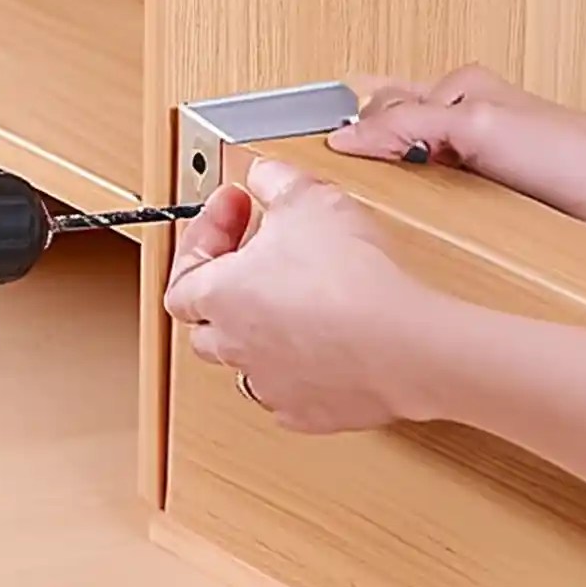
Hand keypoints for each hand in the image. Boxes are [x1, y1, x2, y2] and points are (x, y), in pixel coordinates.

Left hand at [163, 158, 450, 433]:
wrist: (403, 346)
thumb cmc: (350, 281)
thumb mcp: (307, 198)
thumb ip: (274, 180)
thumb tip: (264, 175)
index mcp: (218, 297)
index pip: (181, 275)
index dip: (205, 235)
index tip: (235, 208)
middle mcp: (235, 347)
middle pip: (206, 321)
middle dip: (227, 284)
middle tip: (257, 253)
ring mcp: (271, 384)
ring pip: (248, 358)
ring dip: (262, 326)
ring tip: (293, 294)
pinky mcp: (310, 412)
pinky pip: (292, 388)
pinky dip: (302, 364)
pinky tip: (327, 337)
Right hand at [328, 64, 585, 240]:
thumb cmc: (571, 152)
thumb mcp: (476, 125)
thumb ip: (406, 123)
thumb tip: (345, 136)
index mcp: (454, 90)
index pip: (378, 102)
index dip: (347, 125)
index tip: (315, 155)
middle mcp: (459, 124)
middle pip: (387, 138)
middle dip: (364, 162)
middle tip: (337, 193)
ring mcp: (469, 164)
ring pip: (407, 176)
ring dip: (391, 198)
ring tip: (370, 217)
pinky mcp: (482, 201)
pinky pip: (434, 208)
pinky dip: (419, 220)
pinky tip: (410, 234)